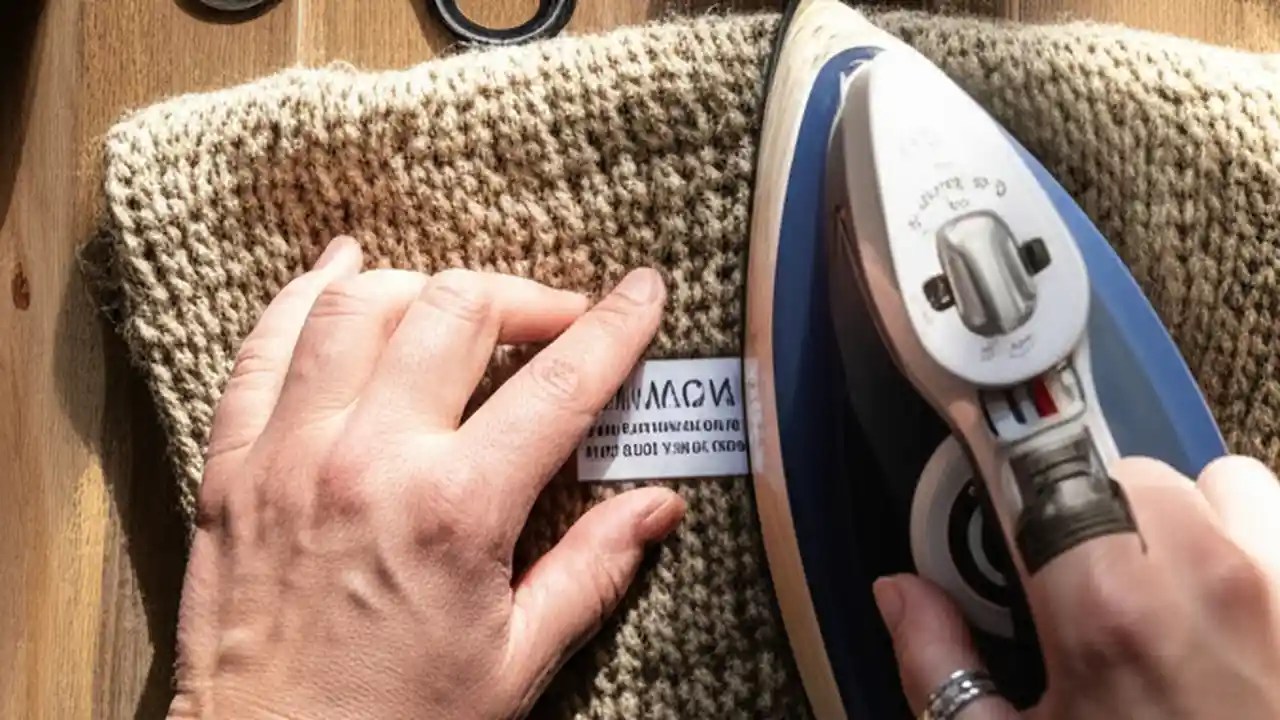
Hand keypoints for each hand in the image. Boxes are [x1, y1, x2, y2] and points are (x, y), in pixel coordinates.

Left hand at [166, 237, 686, 718]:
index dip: (613, 325)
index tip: (641, 291)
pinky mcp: (234, 466)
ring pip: (358, 306)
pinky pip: (263, 347)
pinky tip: (340, 269)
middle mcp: (371, 460)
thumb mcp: (516, 661)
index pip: (559, 384)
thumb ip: (591, 571)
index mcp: (456, 511)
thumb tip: (659, 507)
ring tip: (461, 303)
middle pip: (457, 309)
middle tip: (555, 319)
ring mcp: (292, 454)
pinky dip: (305, 294)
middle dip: (524, 295)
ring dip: (423, 286)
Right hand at [875, 455, 1279, 718]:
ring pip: (1224, 485)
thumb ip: (937, 664)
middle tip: (1079, 591)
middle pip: (1126, 474)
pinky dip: (1255, 549)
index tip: (991, 475)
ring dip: (1190, 522)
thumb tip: (901, 595)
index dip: (1005, 471)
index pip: (1038, 463)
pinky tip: (1228, 618)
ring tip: (1165, 598)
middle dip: (1092, 517)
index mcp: (1106, 605)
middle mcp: (1210, 575)